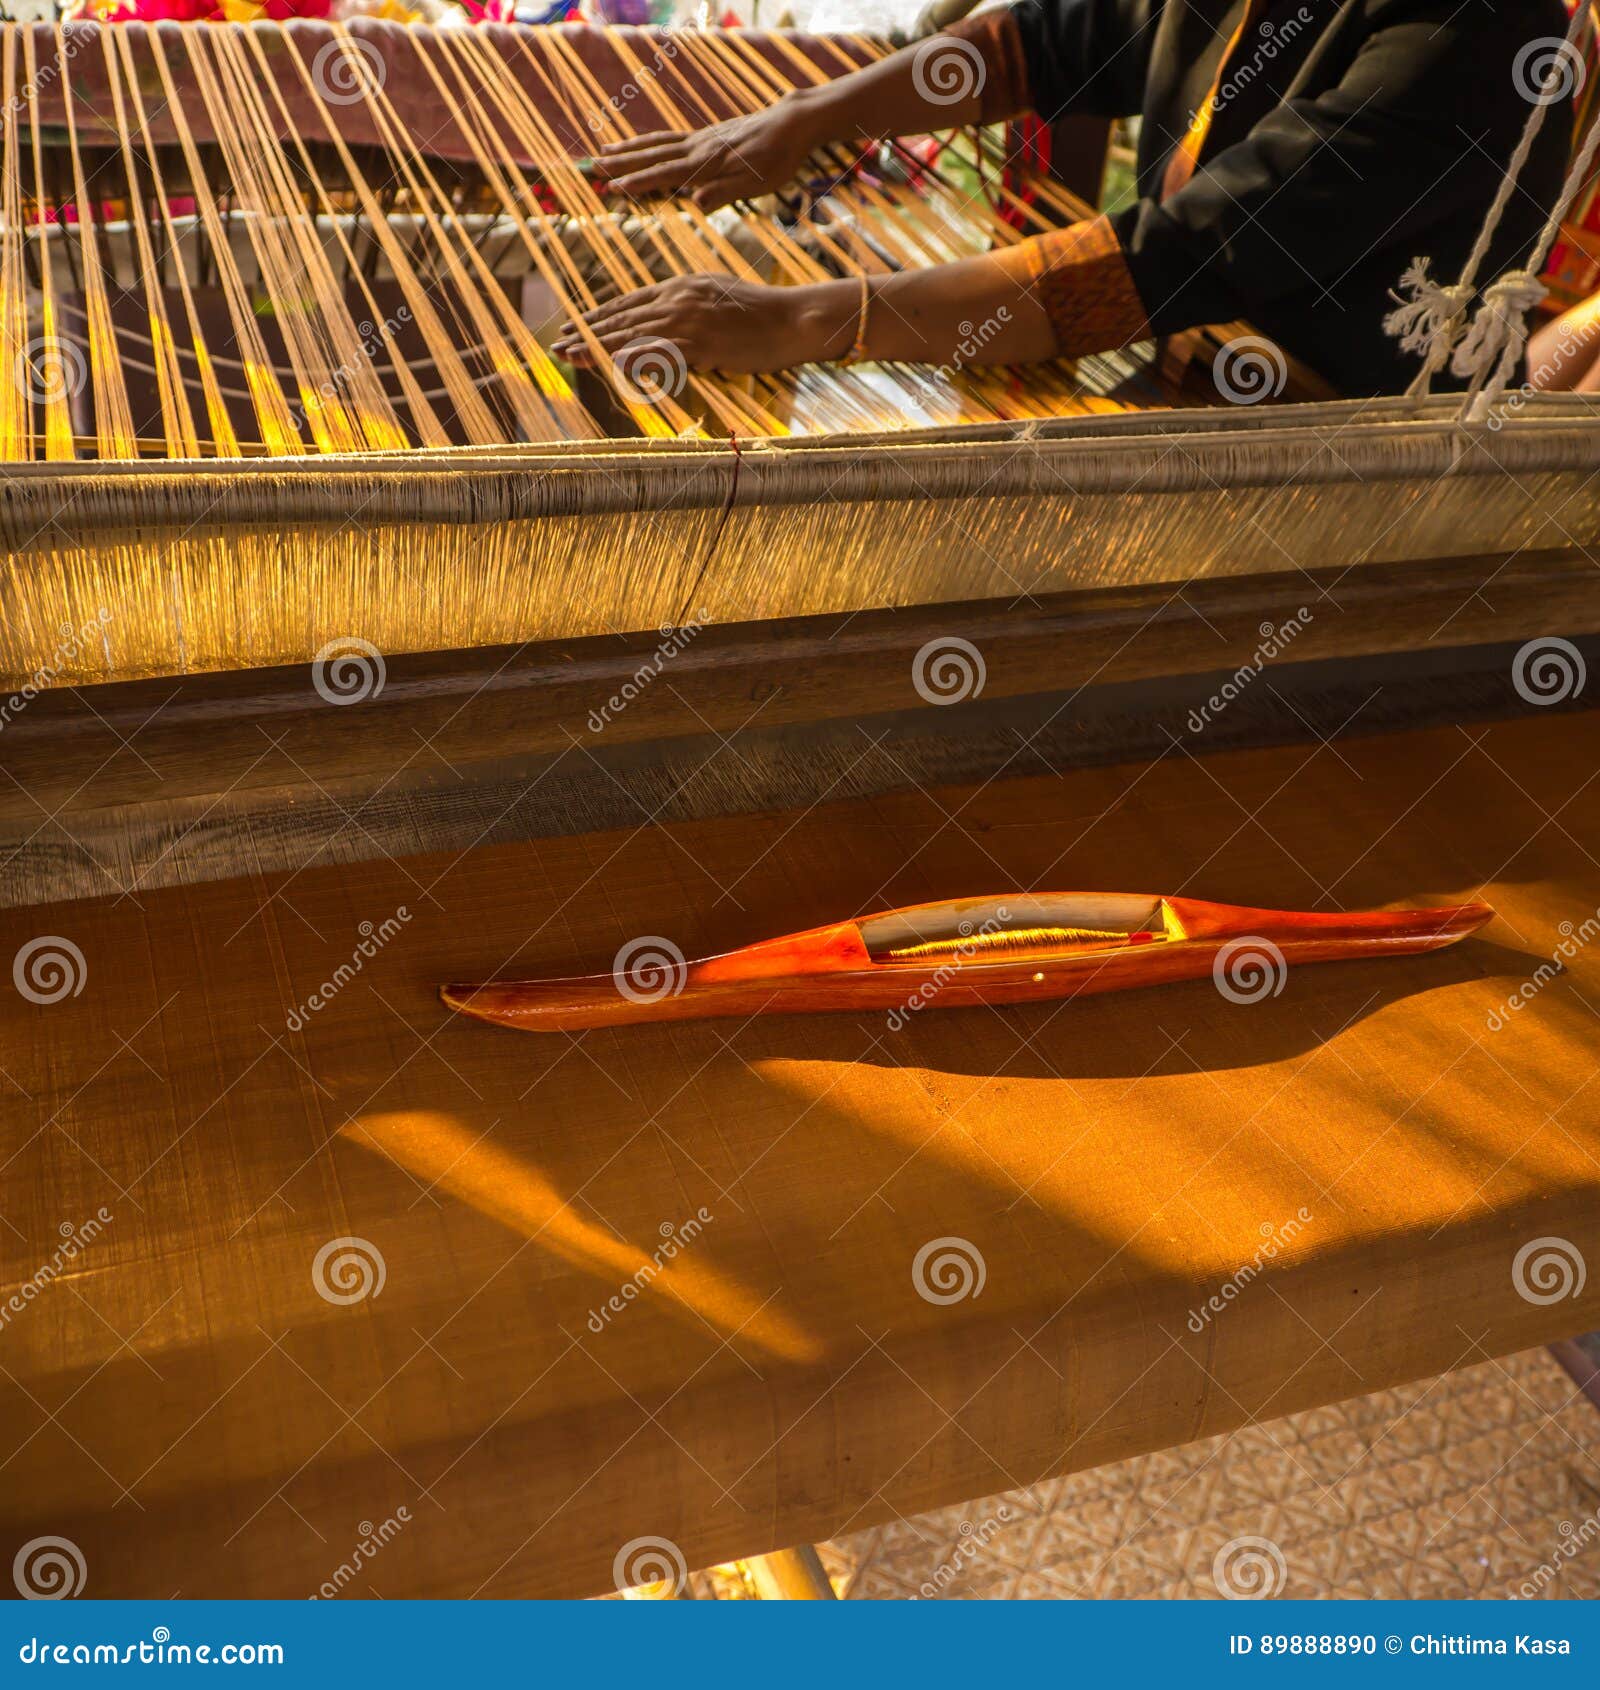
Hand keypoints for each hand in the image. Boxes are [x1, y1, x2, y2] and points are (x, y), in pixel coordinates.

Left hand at [552, 274, 852, 377]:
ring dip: (597, 347)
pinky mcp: (702, 342)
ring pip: (633, 334)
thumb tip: (667, 327)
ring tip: (570, 356)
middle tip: (559, 346)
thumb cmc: (761, 314)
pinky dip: (633, 358)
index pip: (630, 303)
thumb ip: (688, 308)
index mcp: (681, 286)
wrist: (792, 318)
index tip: (576, 328)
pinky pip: (660, 353)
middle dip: (587, 333)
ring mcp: (689, 320)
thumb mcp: (717, 299)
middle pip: (623, 317)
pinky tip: (611, 364)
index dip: (599, 317)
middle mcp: (679, 298)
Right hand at [590, 95, 820, 209]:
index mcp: (705, 165)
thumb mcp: (755, 184)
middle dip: (620, 163)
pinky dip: (649, 141)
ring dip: (629, 149)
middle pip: (651, 155)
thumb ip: (724, 192)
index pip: (663, 175)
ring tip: (604, 151)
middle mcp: (697, 148)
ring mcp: (700, 139)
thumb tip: (697, 204)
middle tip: (592, 167)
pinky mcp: (707, 135)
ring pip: (657, 143)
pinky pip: (670, 138)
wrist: (790, 125)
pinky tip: (641, 144)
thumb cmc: (776, 160)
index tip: (611, 190)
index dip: (637, 183)